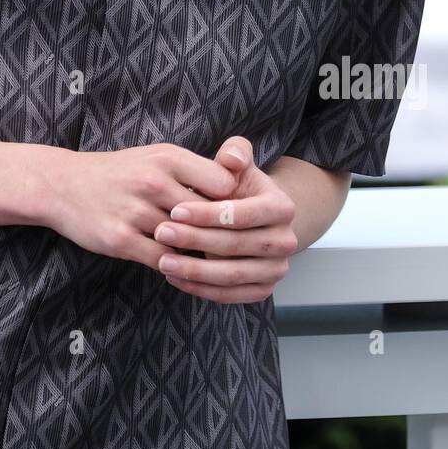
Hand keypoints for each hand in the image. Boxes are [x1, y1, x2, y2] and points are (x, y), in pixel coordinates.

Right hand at [45, 143, 241, 271]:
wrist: (62, 184)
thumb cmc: (118, 172)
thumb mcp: (155, 157)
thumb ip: (192, 171)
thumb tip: (236, 193)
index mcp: (168, 157)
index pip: (224, 183)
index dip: (234, 202)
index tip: (239, 215)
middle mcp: (153, 182)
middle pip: (208, 216)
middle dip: (222, 233)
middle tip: (238, 248)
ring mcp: (136, 211)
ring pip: (186, 242)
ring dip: (200, 254)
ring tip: (215, 263)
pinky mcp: (120, 239)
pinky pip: (162, 260)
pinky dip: (175, 266)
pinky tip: (181, 268)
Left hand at [152, 136, 297, 303]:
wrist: (250, 216)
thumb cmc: (237, 186)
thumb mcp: (237, 164)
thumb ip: (235, 152)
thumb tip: (231, 158)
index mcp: (282, 207)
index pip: (243, 214)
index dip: (208, 213)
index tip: (175, 210)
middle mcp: (286, 241)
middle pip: (235, 245)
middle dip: (195, 239)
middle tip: (161, 233)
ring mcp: (276, 269)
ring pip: (232, 274)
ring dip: (194, 270)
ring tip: (163, 260)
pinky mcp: (262, 290)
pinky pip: (230, 296)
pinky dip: (201, 289)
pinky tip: (174, 278)